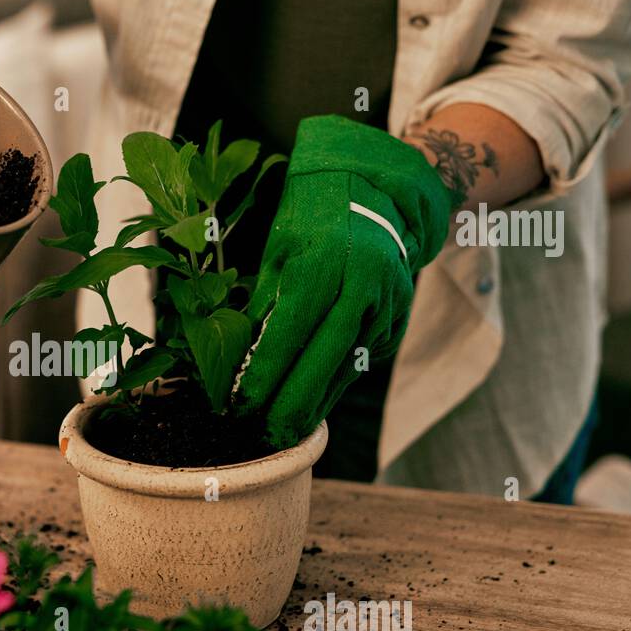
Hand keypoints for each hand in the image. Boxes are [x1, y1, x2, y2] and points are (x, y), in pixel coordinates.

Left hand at [233, 115, 455, 448]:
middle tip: (261, 436)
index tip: (239, 407)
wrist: (379, 193)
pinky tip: (309, 410)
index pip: (287, 336)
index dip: (263, 378)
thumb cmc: (312, 218)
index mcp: (323, 264)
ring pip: (346, 369)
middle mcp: (361, 286)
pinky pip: (360, 363)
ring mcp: (385, 305)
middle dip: (290, 406)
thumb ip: (263, 307)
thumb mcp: (278, 253)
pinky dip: (333, 388)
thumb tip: (236, 363)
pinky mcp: (394, 321)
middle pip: (322, 362)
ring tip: (280, 434)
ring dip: (313, 406)